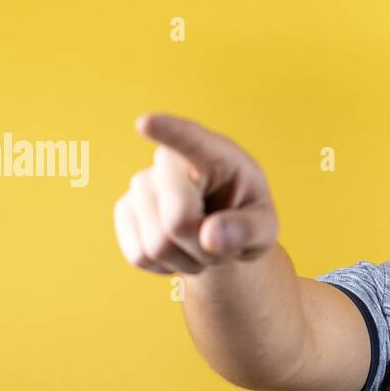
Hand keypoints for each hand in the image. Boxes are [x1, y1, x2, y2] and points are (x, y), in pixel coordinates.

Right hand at [114, 113, 278, 273]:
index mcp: (214, 154)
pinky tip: (179, 249)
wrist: (220, 231)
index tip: (145, 123)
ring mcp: (141, 184)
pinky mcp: (124, 211)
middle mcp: (169, 162)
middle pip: (178, 222)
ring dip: (187, 261)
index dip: (167, 132)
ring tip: (201, 244)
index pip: (190, 140)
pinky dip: (165, 267)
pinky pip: (140, 256)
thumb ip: (247, 230)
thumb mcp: (264, 228)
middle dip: (203, 249)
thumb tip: (211, 237)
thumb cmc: (246, 220)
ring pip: (157, 245)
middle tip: (220, 242)